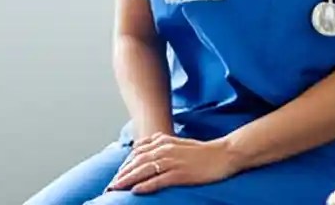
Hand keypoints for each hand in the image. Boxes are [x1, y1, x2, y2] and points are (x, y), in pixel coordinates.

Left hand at [105, 133, 239, 194]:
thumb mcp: (178, 143)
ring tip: (116, 189)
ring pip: (144, 171)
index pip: (137, 153)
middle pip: (137, 162)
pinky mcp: (181, 174)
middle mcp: (165, 150)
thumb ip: (161, 144)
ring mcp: (172, 161)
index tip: (116, 175)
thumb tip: (142, 148)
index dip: (125, 165)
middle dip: (121, 174)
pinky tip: (135, 191)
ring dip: (127, 180)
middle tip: (110, 186)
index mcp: (164, 141)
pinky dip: (145, 185)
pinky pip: (159, 180)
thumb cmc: (203, 151)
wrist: (224, 154)